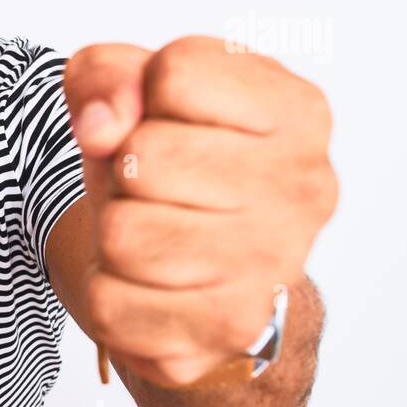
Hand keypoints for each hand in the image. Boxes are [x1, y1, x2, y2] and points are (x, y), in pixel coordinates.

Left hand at [62, 36, 336, 388]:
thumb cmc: (171, 166)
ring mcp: (273, 266)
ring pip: (122, 235)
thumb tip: (101, 129)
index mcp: (298, 113)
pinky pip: (111, 305)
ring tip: (153, 231)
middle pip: (143, 157)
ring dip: (114, 233)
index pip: (176, 74)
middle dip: (123, 171)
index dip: (143, 97)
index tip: (166, 121)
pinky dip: (109, 292)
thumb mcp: (134, 95)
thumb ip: (105, 76)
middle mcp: (305, 190)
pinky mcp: (227, 332)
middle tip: (154, 189)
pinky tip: (149, 283)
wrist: (201, 272)